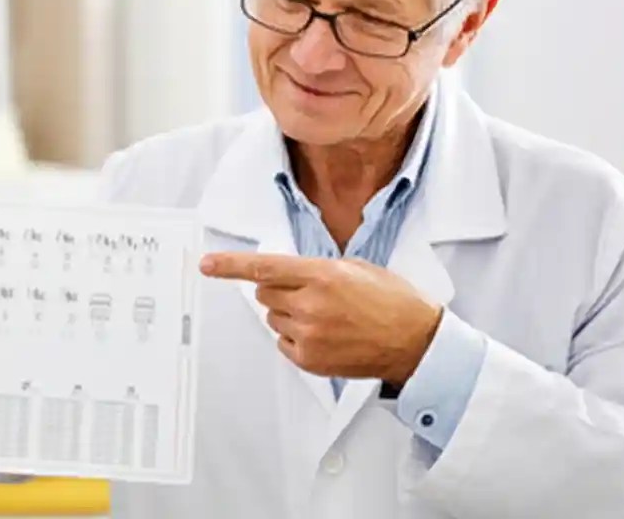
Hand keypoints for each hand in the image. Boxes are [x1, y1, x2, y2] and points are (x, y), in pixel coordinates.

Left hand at [200, 252, 441, 385]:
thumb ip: (316, 268)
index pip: (263, 268)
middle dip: (279, 290)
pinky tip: (325, 335)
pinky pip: (283, 342)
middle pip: (264, 293)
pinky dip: (296, 337)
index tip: (208, 264)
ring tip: (326, 317)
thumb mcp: (356, 268)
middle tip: (309, 294)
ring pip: (273, 318)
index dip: (230, 265)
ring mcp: (308, 334)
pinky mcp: (309, 359)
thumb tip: (288, 271)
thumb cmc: (392, 302)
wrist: (415, 343)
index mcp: (321, 275)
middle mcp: (310, 304)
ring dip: (289, 314)